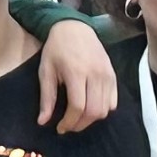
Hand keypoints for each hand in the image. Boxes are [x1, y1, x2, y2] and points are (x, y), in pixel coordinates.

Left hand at [38, 18, 116, 132]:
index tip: (60, 128)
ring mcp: (107, 75)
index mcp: (76, 72)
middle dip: (80, 124)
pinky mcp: (114, 76)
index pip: (78, 106)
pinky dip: (103, 111)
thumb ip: (46, 97)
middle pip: (94, 111)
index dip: (69, 122)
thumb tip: (42, 122)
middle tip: (68, 126)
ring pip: (105, 110)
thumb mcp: (45, 70)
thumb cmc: (56, 49)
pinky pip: (113, 102)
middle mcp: (95, 75)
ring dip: (91, 120)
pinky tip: (90, 108)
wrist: (74, 28)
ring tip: (77, 118)